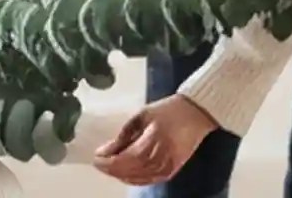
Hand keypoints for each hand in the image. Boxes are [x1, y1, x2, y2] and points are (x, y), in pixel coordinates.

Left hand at [92, 95, 218, 185]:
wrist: (196, 113)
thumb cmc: (167, 110)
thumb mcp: (141, 116)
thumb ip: (123, 135)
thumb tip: (105, 151)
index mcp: (155, 139)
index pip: (127, 158)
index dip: (109, 161)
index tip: (96, 157)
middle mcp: (163, 156)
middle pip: (131, 171)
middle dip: (111, 169)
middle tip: (99, 162)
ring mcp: (169, 166)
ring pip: (138, 178)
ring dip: (121, 174)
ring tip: (109, 166)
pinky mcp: (172, 171)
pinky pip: (149, 181)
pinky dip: (134, 179)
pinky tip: (125, 173)